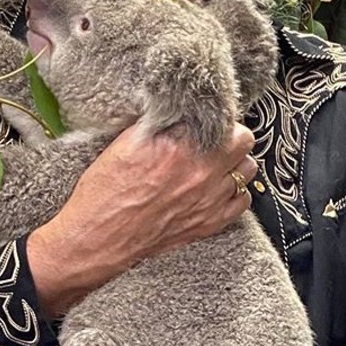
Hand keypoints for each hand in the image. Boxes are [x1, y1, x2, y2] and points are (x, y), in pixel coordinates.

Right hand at [27, 122, 256, 314]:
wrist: (97, 239)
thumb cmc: (104, 193)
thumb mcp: (125, 143)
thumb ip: (159, 122)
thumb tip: (177, 107)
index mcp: (180, 148)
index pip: (222, 117)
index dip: (214, 113)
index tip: (206, 115)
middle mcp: (201, 173)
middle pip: (244, 140)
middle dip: (231, 133)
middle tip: (215, 135)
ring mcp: (209, 200)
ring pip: (247, 169)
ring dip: (235, 160)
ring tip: (216, 159)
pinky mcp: (210, 223)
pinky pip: (243, 200)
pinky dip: (234, 190)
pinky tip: (216, 186)